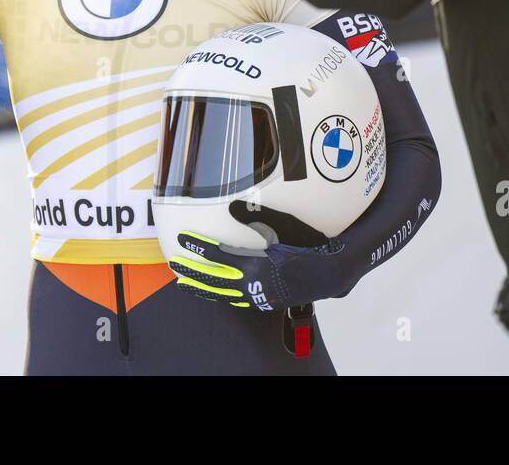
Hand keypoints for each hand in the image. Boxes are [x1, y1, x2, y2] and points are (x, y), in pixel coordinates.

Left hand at [167, 202, 358, 310]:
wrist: (333, 271)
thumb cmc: (311, 244)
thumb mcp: (285, 224)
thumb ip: (256, 216)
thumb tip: (231, 206)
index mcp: (257, 265)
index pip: (218, 256)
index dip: (198, 246)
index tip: (182, 238)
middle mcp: (255, 284)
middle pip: (215, 279)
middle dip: (192, 270)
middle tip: (174, 262)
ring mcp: (261, 296)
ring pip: (224, 294)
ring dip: (203, 288)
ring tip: (185, 283)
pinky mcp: (268, 302)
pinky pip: (239, 301)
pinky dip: (223, 296)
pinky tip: (216, 292)